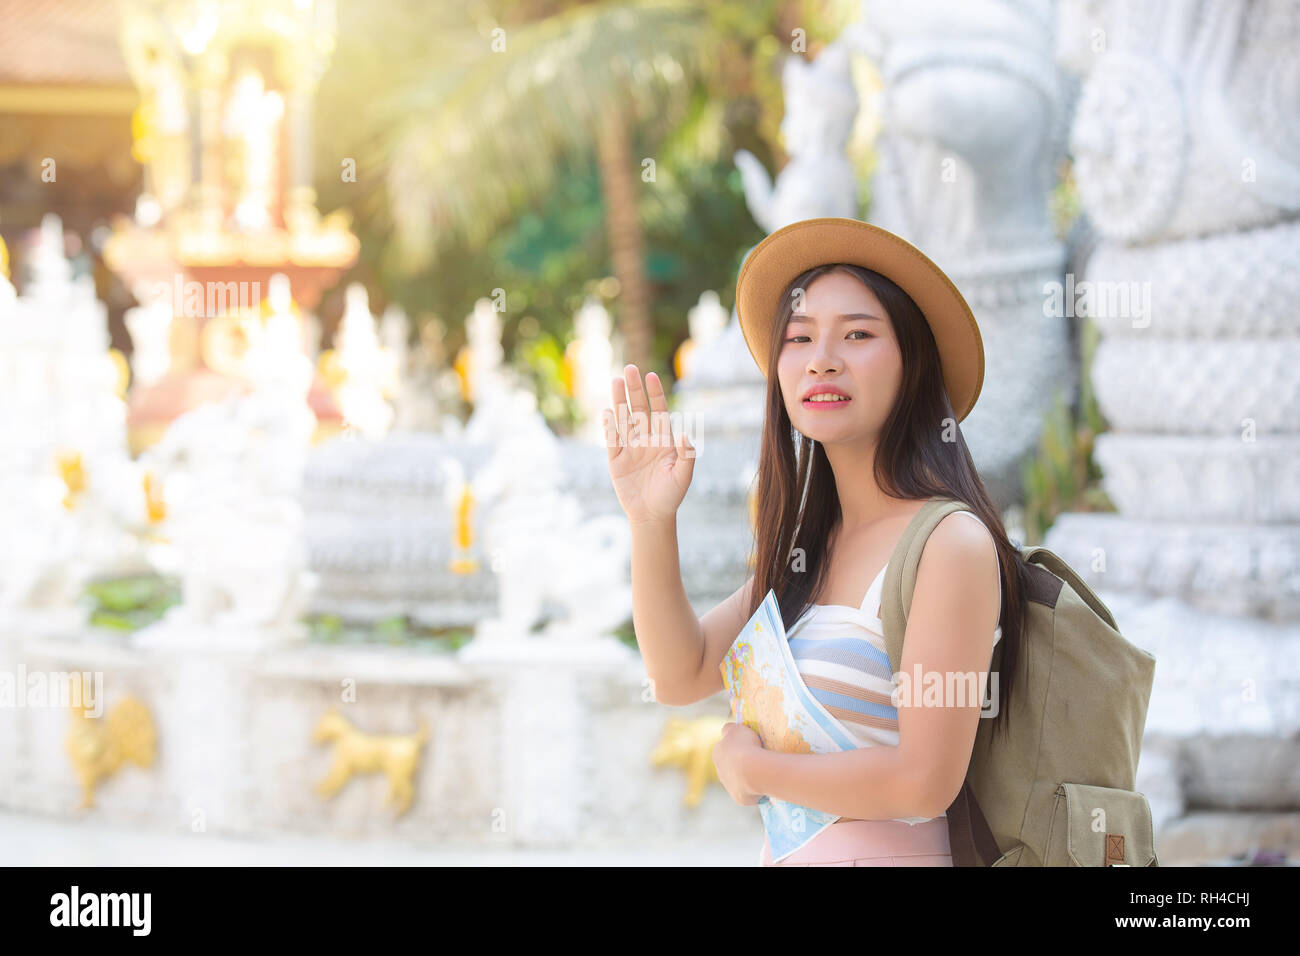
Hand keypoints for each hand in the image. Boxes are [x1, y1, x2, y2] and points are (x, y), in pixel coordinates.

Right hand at [603, 364, 695, 526]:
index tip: (650, 376)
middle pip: (638, 409)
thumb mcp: (683, 476)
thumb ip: (686, 455)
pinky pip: (612, 440)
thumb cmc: (671, 496)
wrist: (652, 516)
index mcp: (663, 440)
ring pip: (623, 419)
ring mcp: (629, 449)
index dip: (655, 393)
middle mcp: (645, 440)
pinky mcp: (616, 461)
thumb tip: (685, 433)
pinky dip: (609, 427)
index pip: (658, 411)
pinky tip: (607, 412)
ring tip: (615, 381)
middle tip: (628, 369)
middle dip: (633, 390)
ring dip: (619, 401)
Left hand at [713, 720, 763, 805]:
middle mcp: (720, 771)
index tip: (749, 745)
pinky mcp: (739, 798)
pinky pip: (748, 793)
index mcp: (717, 753)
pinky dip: (755, 789)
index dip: (737, 746)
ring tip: (762, 771)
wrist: (753, 771)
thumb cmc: (745, 746)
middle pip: (731, 766)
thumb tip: (727, 730)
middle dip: (741, 763)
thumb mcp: (737, 728)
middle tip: (757, 759)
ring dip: (748, 776)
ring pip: (739, 780)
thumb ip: (729, 728)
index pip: (726, 748)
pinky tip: (764, 783)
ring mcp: (729, 786)